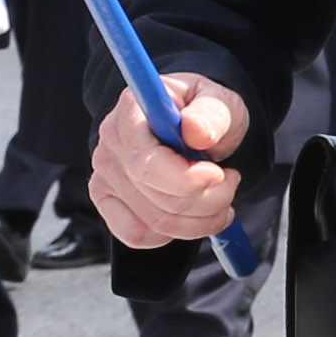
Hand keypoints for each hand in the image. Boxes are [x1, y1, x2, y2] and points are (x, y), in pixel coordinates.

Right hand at [91, 72, 242, 248]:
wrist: (196, 123)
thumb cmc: (205, 111)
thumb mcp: (221, 102)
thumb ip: (212, 113)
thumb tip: (196, 129)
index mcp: (132, 110)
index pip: (146, 163)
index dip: (186, 180)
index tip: (219, 175)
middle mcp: (111, 143)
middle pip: (156, 198)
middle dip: (208, 200)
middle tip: (230, 182)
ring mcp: (105, 174)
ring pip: (154, 222)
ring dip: (200, 219)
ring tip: (220, 196)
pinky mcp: (107, 199)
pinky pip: (136, 234)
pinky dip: (175, 233)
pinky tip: (195, 214)